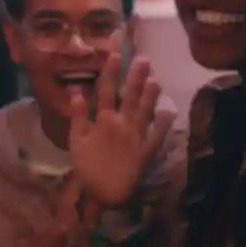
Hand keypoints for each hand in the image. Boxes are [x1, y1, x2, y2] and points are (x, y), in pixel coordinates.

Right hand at [69, 49, 174, 207]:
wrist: (104, 193)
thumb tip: (77, 91)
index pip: (106, 90)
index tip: (115, 53)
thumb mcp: (76, 141)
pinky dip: (164, 124)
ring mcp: (137, 137)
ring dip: (150, 94)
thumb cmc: (87, 167)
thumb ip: (78, 115)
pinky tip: (170, 111)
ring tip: (156, 78)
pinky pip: (158, 135)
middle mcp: (122, 124)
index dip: (110, 71)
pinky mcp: (147, 150)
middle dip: (136, 76)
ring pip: (145, 111)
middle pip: (129, 96)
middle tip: (144, 58)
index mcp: (103, 121)